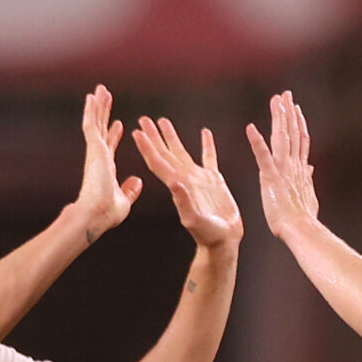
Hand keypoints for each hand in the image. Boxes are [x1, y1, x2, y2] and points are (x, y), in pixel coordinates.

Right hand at [70, 84, 141, 240]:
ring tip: (101, 90)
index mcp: (106, 169)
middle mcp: (98, 158)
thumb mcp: (124, 200)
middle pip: (101, 130)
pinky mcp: (94, 148)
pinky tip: (93, 96)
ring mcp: (95, 152)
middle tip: (105, 99)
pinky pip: (91, 124)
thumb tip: (137, 181)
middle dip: (104, 114)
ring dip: (98, 106)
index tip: (119, 125)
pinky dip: (91, 110)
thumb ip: (129, 190)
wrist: (96, 214)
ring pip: (95, 122)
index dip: (114, 136)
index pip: (110, 147)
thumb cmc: (108, 213)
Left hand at [132, 116, 241, 249]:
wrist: (223, 241)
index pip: (158, 162)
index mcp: (177, 186)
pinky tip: (205, 132)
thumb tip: (175, 183)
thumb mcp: (194, 219)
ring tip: (163, 121)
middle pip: (165, 153)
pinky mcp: (214, 180)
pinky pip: (209, 157)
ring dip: (172, 136)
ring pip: (182, 151)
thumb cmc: (208, 235)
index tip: (137, 131)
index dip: (147, 147)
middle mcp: (185, 179)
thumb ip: (184, 202)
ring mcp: (198, 178)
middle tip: (143, 119)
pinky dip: (207, 144)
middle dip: (154, 136)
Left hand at [244, 90, 319, 237]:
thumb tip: (310, 167)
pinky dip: (257, 142)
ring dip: (279, 117)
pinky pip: (263, 156)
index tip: (296, 108)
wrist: (300, 228)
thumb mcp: (307, 194)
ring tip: (276, 100)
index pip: (301, 140)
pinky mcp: (271, 177)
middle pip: (293, 132)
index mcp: (300, 169)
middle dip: (289, 112)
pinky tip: (250, 128)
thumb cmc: (301, 217)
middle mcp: (293, 165)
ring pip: (282, 137)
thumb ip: (307, 178)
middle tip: (285, 94)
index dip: (298, 123)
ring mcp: (283, 169)